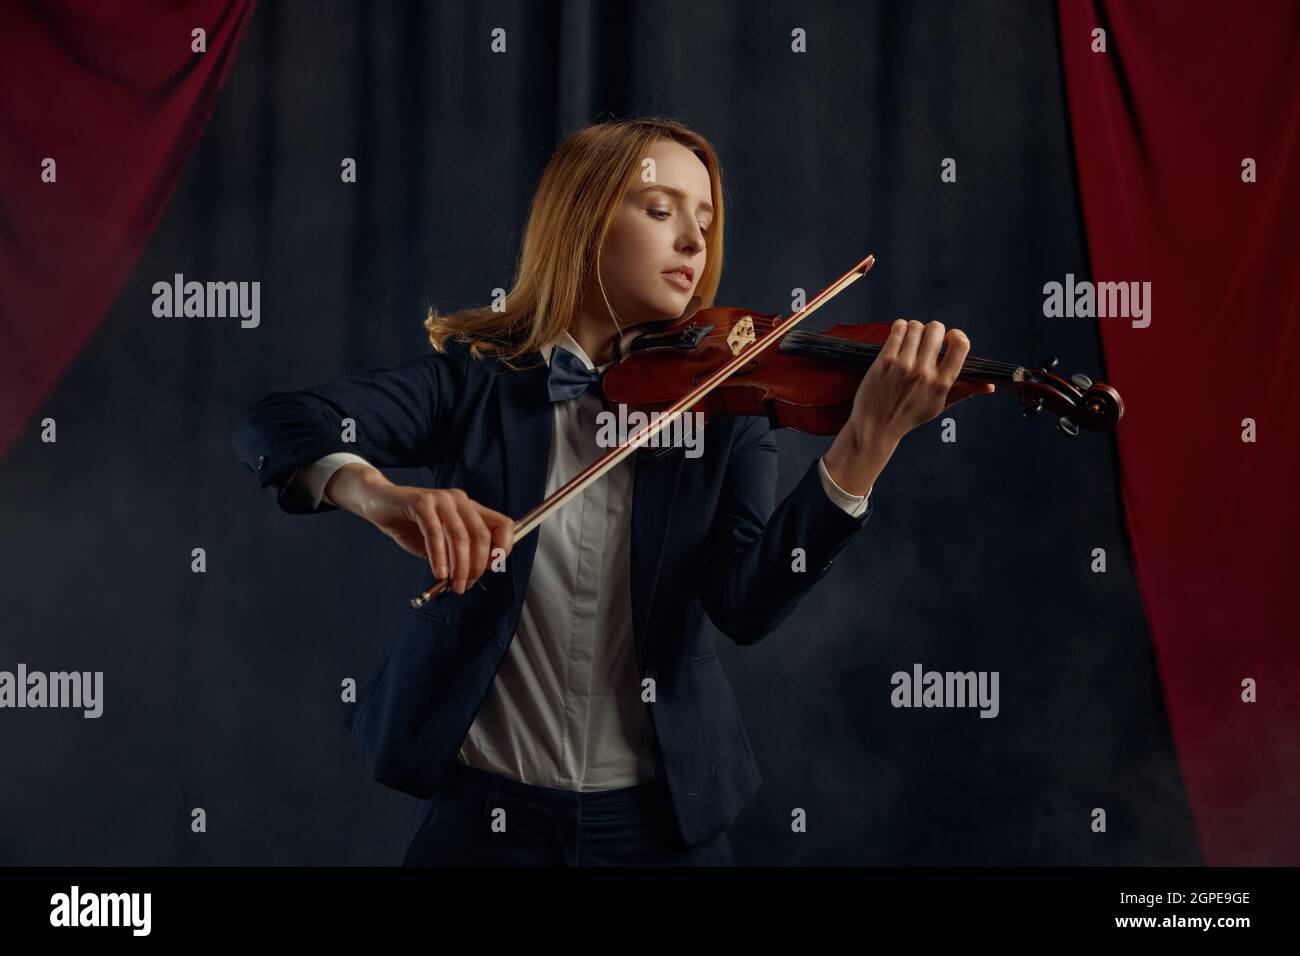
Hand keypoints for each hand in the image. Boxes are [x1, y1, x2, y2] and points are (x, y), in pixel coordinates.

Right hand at [325, 464, 514, 593]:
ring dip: (459, 566)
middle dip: (477, 566)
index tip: (492, 569)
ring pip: (460, 537)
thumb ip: (458, 553)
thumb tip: (474, 575)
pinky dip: (439, 557)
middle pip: (482, 536)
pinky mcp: (422, 502)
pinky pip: (436, 534)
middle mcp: (460, 501)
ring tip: (454, 584)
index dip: (503, 548)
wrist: (379, 503)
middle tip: (467, 584)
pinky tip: (439, 573)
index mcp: (471, 508)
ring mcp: (442, 499)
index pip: (504, 525)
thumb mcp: (442, 542)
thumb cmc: (411, 525)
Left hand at [822, 319, 993, 494]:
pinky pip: (897, 330)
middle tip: (927, 339)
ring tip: (912, 338)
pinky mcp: (884, 360)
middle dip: (933, 330)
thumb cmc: (908, 416)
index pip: (961, 345)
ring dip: (915, 328)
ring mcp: (903, 365)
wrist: (875, 426)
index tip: (949, 338)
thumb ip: (963, 391)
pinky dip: (900, 327)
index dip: (956, 335)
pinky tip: (900, 335)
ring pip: (916, 326)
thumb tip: (989, 385)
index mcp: (942, 383)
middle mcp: (924, 373)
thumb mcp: (939, 406)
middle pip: (936, 329)